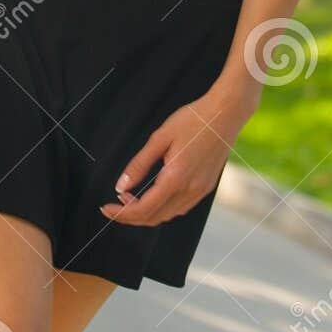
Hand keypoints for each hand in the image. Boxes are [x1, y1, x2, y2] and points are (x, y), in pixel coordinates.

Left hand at [99, 85, 253, 227]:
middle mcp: (190, 191)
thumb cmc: (193, 120)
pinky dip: (162, 208)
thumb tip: (120, 186)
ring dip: (146, 213)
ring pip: (167, 215)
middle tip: (113, 205)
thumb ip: (139, 164)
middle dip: (130, 216)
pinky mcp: (206, 187)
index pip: (143, 209)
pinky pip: (180, 208)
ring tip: (130, 198)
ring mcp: (200, 191)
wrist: (226, 113)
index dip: (121, 213)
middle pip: (154, 218)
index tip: (105, 208)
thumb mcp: (160, 137)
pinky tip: (153, 195)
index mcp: (176, 178)